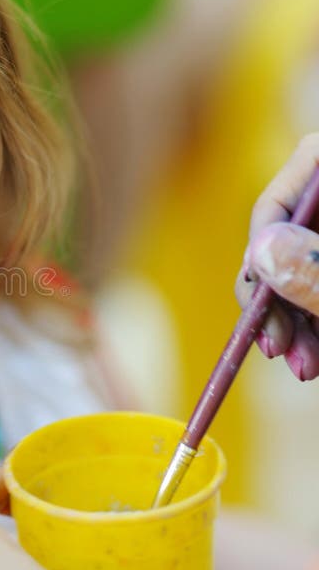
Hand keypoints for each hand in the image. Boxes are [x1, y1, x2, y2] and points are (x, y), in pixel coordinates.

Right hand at [238, 132, 318, 378]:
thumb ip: (317, 269)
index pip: (279, 200)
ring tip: (301, 369)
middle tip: (272, 349)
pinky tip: (310, 361)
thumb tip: (258, 253)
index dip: (260, 251)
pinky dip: (310, 326)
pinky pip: (312, 288)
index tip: (257, 303)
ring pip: (297, 272)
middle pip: (284, 242)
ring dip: (291, 324)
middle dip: (274, 301)